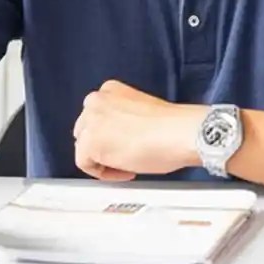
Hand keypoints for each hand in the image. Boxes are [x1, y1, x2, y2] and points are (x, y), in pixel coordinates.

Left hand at [72, 80, 205, 179]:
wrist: (178, 132)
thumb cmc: (171, 126)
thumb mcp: (142, 110)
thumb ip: (124, 119)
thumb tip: (120, 136)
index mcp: (110, 89)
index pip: (97, 116)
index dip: (110, 135)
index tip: (124, 143)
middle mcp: (95, 101)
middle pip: (86, 131)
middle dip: (103, 146)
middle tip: (123, 157)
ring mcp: (90, 122)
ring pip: (84, 148)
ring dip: (103, 160)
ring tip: (127, 165)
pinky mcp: (89, 144)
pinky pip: (86, 165)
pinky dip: (104, 173)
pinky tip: (127, 170)